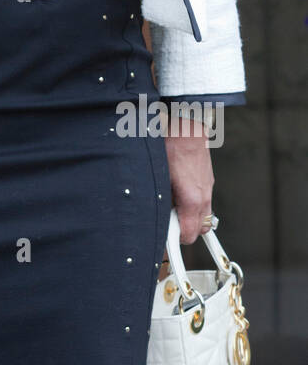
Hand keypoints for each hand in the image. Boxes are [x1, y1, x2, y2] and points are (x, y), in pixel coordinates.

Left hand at [163, 114, 213, 245]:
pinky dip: (193, 203)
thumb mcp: (159, 177)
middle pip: (201, 229)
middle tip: (168, 220)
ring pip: (204, 216)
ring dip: (189, 216)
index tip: (165, 235)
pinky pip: (204, 201)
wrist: (187, 126)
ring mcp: (208, 188)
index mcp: (192, 199)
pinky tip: (178, 190)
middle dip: (184, 229)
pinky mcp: (208, 180)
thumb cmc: (169, 147)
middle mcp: (204, 197)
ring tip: (172, 203)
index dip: (176, 238)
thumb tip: (155, 216)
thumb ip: (160, 200)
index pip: (189, 234)